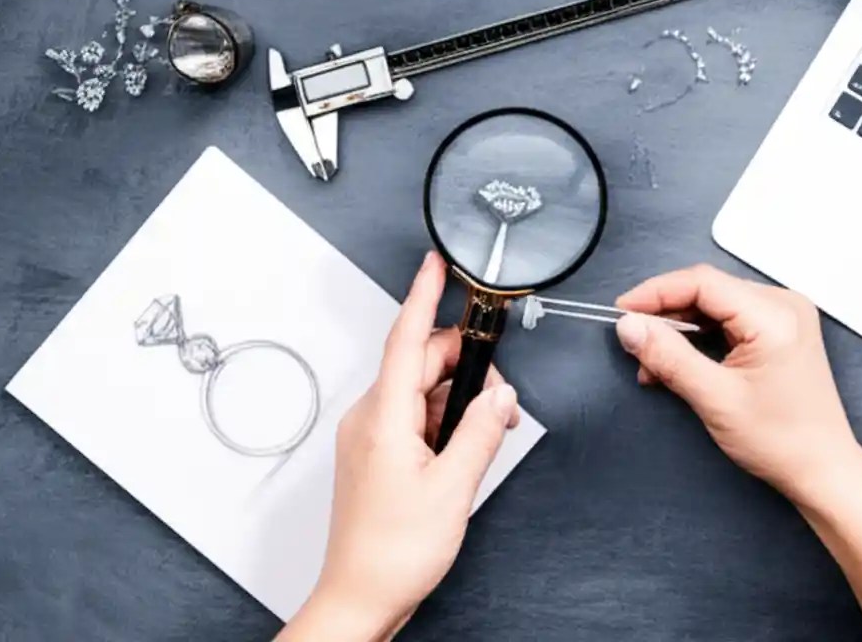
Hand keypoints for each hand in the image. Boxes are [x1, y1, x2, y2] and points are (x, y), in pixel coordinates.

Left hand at [279, 252, 519, 641]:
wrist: (360, 597)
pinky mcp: (376, 454)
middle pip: (422, 364)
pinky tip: (461, 451)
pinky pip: (414, 417)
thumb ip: (481, 432)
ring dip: (457, 401)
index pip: (406, 340)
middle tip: (500, 399)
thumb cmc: (394, 552)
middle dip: (465, 368)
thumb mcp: (453, 488)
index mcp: (384, 418)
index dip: (424, 296)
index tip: (437, 264)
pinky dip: (443, 422)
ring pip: (421, 392)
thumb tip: (500, 397)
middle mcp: (370, 419)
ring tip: (482, 439)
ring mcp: (370, 437)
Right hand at [615, 264, 861, 511]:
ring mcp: (784, 317)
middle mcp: (784, 305)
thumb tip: (631, 327)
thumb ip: (669, 357)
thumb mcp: (715, 398)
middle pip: (707, 290)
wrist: (822, 469)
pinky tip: (678, 362)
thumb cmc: (783, 440)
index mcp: (775, 315)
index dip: (656, 293)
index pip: (702, 282)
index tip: (623, 312)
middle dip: (665, 314)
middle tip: (633, 340)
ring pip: (714, 305)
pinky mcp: (779, 332)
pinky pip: (728, 320)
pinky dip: (699, 337)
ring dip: (680, 329)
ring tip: (653, 362)